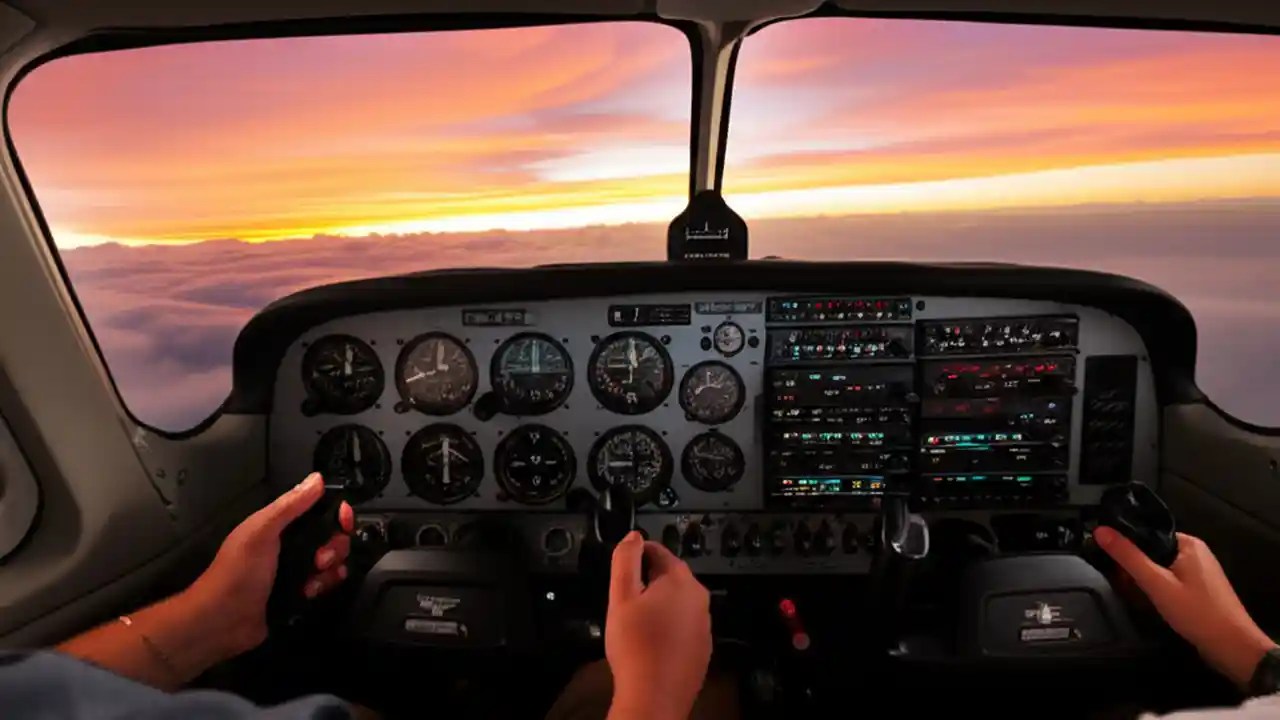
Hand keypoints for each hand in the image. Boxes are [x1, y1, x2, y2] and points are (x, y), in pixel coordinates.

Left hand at [187, 473, 354, 656]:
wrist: (223, 621)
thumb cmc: (237, 573)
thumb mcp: (261, 532)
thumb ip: (289, 505)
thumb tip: (317, 479)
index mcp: (279, 525)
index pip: (318, 511)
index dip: (336, 514)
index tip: (343, 521)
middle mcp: (290, 545)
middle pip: (332, 537)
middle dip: (334, 547)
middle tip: (319, 559)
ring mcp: (296, 570)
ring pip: (333, 562)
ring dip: (330, 570)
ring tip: (312, 580)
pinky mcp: (300, 593)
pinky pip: (326, 584)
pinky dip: (324, 587)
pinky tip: (309, 592)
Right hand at [605, 531, 711, 719]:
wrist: (654, 697)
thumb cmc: (634, 644)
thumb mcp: (621, 597)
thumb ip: (625, 560)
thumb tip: (634, 535)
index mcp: (681, 580)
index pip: (658, 551)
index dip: (636, 554)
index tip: (621, 567)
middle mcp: (700, 598)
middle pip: (670, 576)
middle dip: (648, 581)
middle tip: (625, 599)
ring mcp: (705, 624)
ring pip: (678, 602)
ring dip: (660, 605)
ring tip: (637, 623)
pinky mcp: (703, 647)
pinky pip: (684, 626)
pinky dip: (670, 627)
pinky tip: (653, 642)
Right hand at [1096, 527, 1275, 686]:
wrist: (1232, 646)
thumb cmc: (1196, 612)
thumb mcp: (1156, 583)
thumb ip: (1128, 556)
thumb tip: (1101, 531)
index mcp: (1187, 542)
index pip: (1147, 533)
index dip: (1126, 546)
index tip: (1111, 562)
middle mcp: (1196, 552)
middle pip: (1152, 551)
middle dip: (1136, 568)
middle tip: (1126, 585)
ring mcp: (1200, 571)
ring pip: (1160, 568)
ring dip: (1147, 581)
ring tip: (1138, 596)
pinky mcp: (1200, 588)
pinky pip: (1171, 580)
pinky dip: (1159, 589)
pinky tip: (1154, 603)